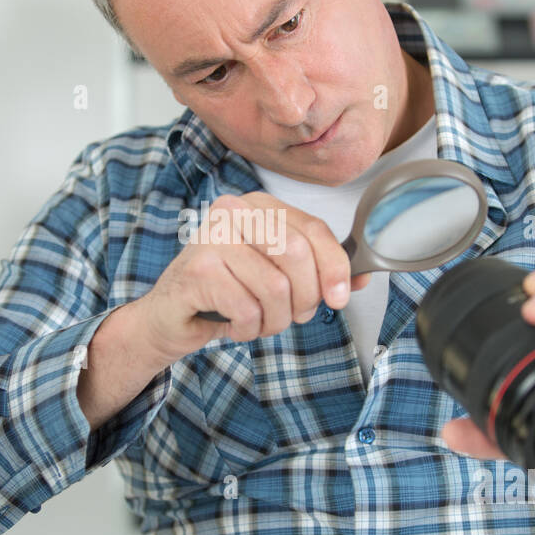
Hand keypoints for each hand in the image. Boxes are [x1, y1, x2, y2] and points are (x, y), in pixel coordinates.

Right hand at [138, 191, 371, 363]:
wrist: (171, 315)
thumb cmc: (227, 292)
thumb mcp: (277, 275)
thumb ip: (317, 271)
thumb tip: (362, 278)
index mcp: (259, 205)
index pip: (313, 229)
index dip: (335, 266)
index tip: (340, 297)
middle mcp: (233, 211)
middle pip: (296, 255)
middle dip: (304, 299)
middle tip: (290, 315)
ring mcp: (211, 238)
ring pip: (275, 288)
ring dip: (274, 321)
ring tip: (258, 322)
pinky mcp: (197, 270)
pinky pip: (248, 308)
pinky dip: (248, 329)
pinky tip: (236, 325)